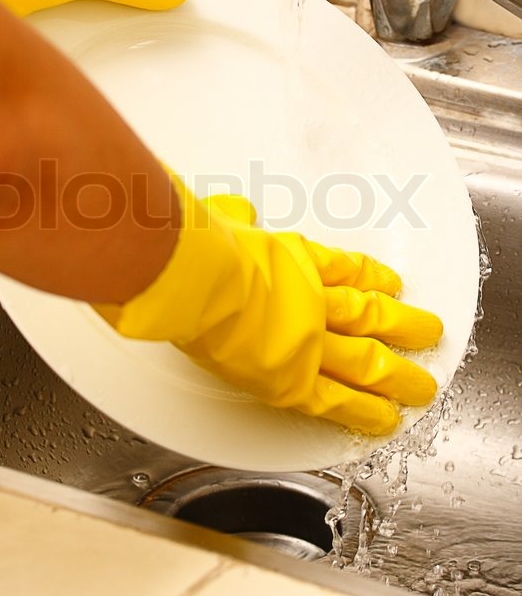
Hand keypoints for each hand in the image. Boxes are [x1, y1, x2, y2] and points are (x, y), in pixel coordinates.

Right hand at [96, 180, 442, 435]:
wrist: (200, 278)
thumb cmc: (206, 247)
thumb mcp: (224, 219)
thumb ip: (234, 216)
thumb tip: (234, 209)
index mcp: (297, 262)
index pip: (346, 272)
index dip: (373, 279)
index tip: (391, 284)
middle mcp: (313, 301)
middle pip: (370, 316)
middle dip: (404, 326)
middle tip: (428, 332)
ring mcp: (309, 342)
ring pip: (367, 361)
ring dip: (399, 374)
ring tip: (422, 385)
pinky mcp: (292, 381)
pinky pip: (337, 401)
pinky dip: (364, 410)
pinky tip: (386, 418)